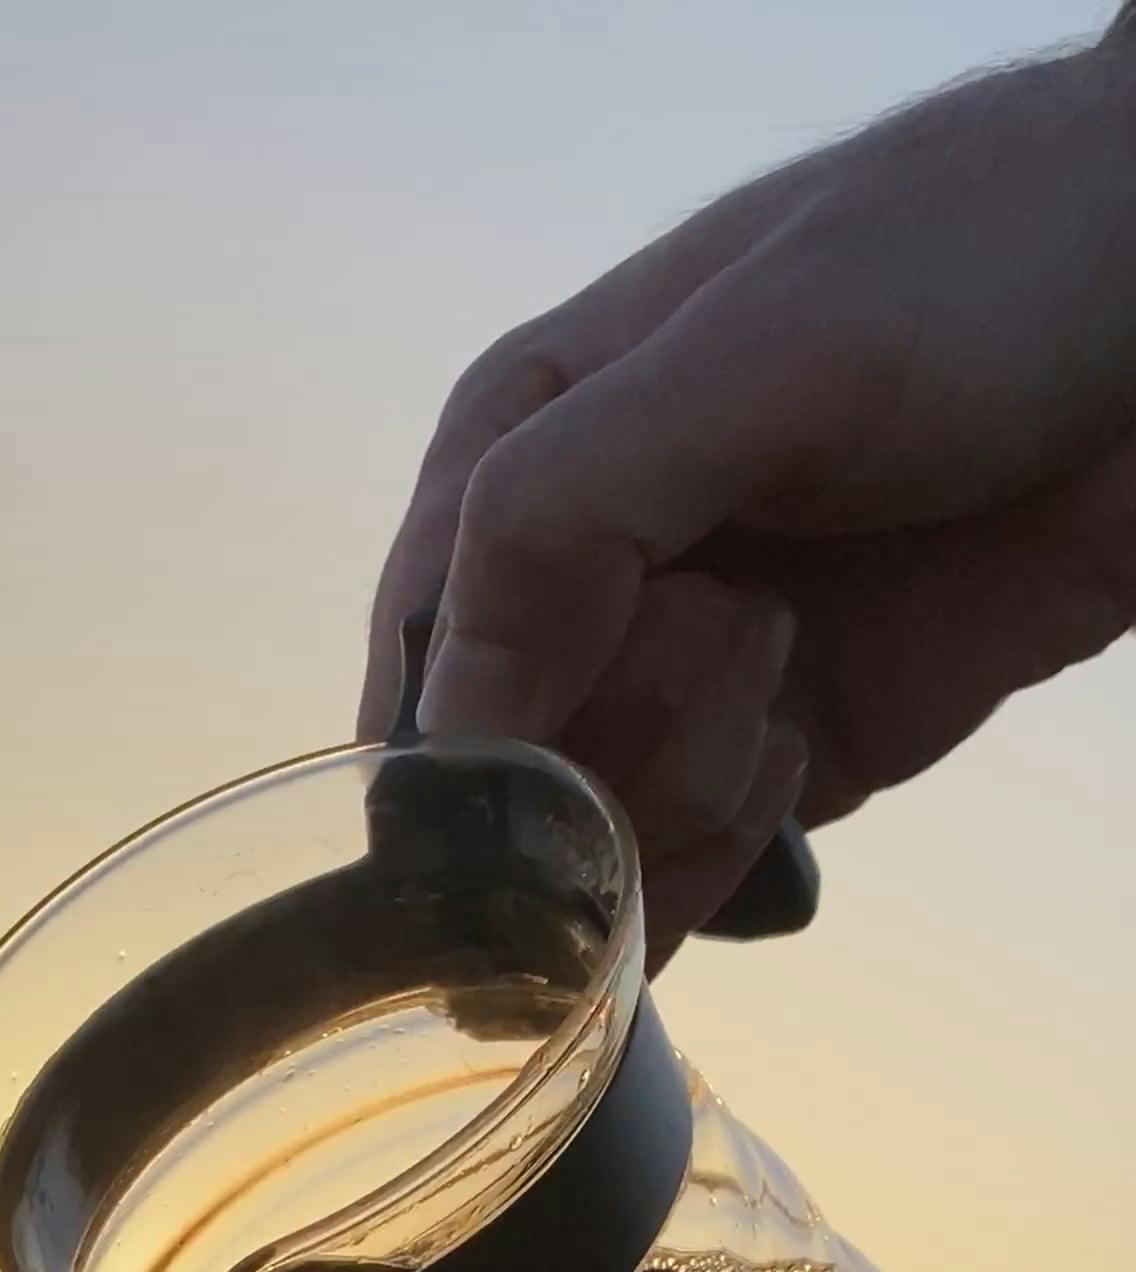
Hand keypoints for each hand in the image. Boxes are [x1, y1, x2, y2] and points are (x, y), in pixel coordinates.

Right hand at [359, 36, 1135, 964]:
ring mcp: (677, 675)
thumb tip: (444, 727)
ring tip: (790, 679)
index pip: (415, 660)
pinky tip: (798, 766)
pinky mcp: (777, 752)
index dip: (474, 741)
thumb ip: (567, 515)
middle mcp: (580, 576)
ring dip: (683, 799)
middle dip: (607, 758)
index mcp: (519, 451)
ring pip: (588, 846)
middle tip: (747, 643)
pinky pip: (682, 881)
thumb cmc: (982, 263)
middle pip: (500, 783)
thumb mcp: (754, 353)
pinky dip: (723, 862)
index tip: (570, 739)